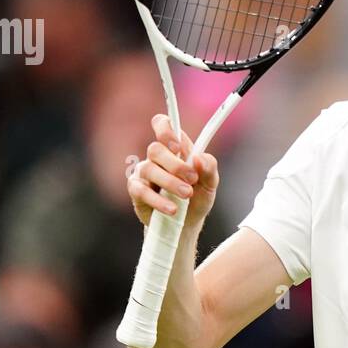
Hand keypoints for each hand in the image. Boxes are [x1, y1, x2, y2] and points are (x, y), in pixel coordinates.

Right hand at [128, 114, 218, 230]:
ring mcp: (144, 173)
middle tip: (193, 179)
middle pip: (155, 149)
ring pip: (149, 169)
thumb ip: (209, 167)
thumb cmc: (198, 197)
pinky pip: (141, 191)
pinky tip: (172, 209)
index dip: (165, 129)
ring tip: (187, 195)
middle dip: (176, 165)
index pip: (162, 124)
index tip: (178, 146)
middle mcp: (157, 157)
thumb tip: (198, 158)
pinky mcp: (137, 191)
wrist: (188, 223)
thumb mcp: (210, 183)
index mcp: (176, 148)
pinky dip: (158, 200)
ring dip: (170, 182)